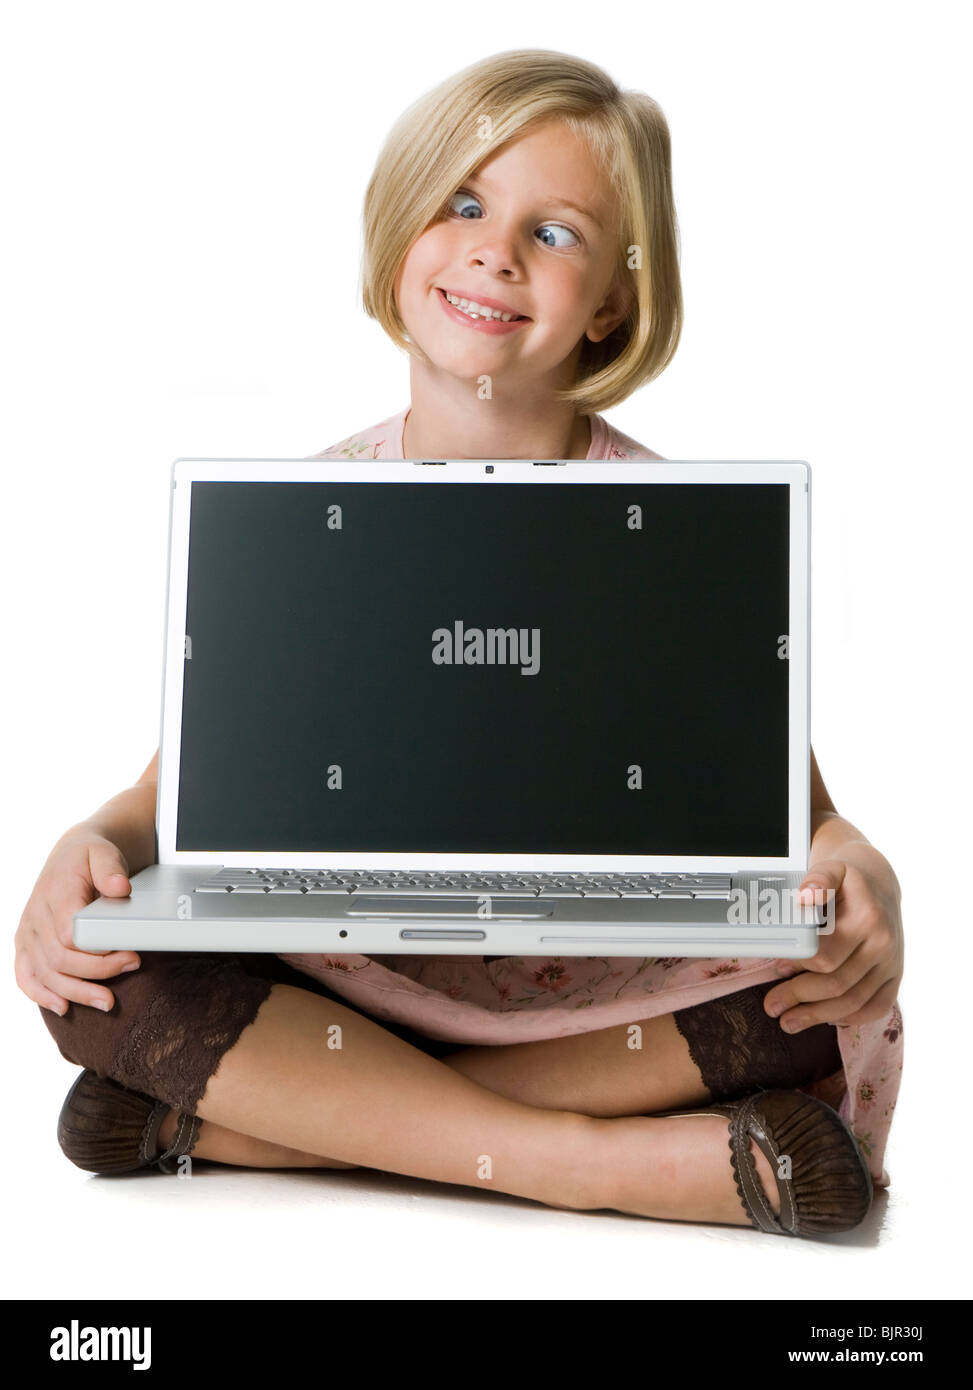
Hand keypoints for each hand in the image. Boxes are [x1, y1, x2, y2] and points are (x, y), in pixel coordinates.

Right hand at [14, 828, 140, 1014]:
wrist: (72, 855)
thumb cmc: (90, 856)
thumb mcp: (104, 851)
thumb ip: (110, 868)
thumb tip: (119, 888)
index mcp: (54, 893)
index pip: (70, 934)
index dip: (99, 951)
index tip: (130, 953)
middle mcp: (35, 915)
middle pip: (60, 958)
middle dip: (98, 972)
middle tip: (131, 968)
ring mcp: (27, 932)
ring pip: (45, 973)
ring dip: (77, 992)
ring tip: (108, 1002)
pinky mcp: (26, 944)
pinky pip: (25, 976)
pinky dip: (42, 995)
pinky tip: (63, 1007)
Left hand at [762, 851, 902, 1031]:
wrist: (879, 883)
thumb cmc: (849, 879)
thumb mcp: (832, 868)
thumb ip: (818, 880)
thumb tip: (806, 896)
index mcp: (867, 919)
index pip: (826, 957)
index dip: (798, 966)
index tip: (777, 968)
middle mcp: (883, 945)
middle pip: (837, 984)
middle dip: (799, 997)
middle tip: (772, 1005)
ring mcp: (892, 963)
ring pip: (853, 1002)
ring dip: (818, 1016)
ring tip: (788, 1022)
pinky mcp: (896, 976)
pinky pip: (877, 1007)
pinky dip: (851, 1019)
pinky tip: (827, 1020)